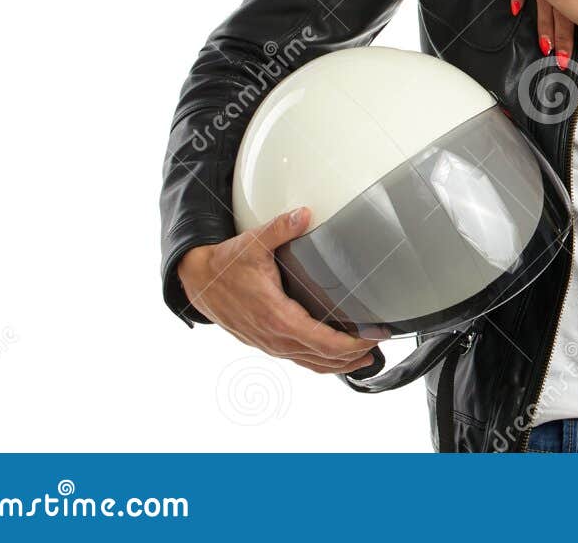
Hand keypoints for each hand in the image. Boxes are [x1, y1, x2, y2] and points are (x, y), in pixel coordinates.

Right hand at [176, 208, 382, 374]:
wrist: (199, 282)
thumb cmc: (225, 265)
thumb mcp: (252, 243)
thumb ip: (280, 228)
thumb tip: (303, 214)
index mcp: (276, 316)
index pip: (322, 341)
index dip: (352, 344)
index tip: (374, 337)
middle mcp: (274, 337)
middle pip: (322, 358)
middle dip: (353, 354)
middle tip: (379, 342)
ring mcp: (269, 344)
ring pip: (310, 363)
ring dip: (339, 363)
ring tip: (365, 356)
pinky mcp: (266, 343)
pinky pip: (298, 359)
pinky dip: (320, 361)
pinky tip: (334, 356)